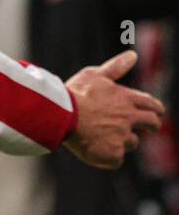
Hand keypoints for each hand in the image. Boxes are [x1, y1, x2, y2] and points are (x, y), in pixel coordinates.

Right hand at [63, 50, 164, 168]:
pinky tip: (95, 151)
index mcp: (127, 99)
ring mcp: (122, 137)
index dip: (155, 109)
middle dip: (151, 126)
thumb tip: (133, 55)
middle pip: (152, 124)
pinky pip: (116, 159)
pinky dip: (108, 157)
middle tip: (146, 129)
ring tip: (104, 138)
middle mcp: (129, 119)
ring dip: (123, 141)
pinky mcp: (112, 154)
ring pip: (131, 143)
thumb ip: (115, 67)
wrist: (60, 116)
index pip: (152, 105)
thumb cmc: (74, 94)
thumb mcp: (93, 75)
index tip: (154, 113)